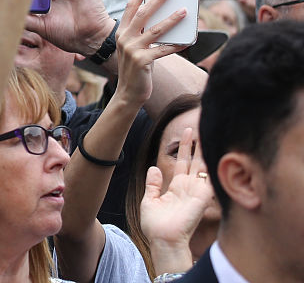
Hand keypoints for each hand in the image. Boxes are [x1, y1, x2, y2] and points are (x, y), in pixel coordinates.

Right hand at [113, 0, 185, 106]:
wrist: (128, 92)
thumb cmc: (136, 68)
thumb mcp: (134, 47)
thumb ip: (143, 33)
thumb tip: (163, 17)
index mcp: (121, 32)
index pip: (130, 8)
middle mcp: (124, 38)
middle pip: (142, 14)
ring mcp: (132, 50)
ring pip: (156, 30)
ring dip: (172, 19)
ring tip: (185, 10)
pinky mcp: (142, 61)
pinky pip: (163, 50)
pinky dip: (176, 45)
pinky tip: (187, 40)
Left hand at [141, 126, 215, 273]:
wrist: (163, 239)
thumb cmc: (155, 225)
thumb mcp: (149, 200)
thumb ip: (153, 184)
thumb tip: (154, 168)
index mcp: (177, 187)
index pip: (183, 162)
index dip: (185, 147)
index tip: (186, 132)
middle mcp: (189, 187)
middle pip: (195, 160)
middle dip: (196, 143)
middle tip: (198, 124)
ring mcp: (197, 191)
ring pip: (203, 165)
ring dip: (205, 149)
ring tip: (207, 130)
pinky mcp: (202, 197)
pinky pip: (209, 178)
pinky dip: (212, 165)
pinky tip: (214, 150)